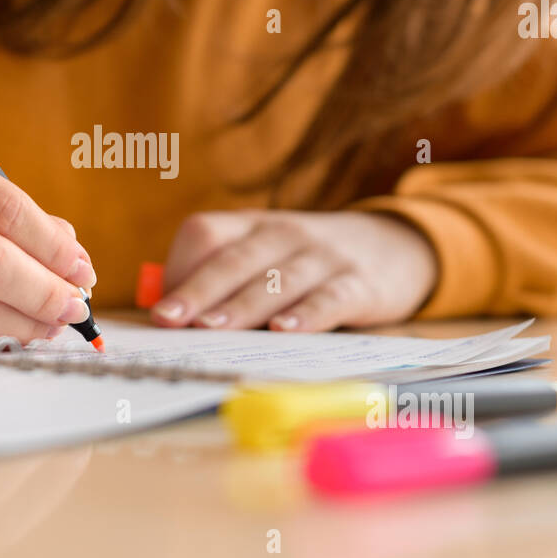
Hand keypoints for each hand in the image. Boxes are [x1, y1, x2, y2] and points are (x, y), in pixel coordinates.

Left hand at [150, 210, 436, 330]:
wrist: (396, 246)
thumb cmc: (309, 263)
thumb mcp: (268, 256)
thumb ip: (226, 281)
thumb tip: (173, 321)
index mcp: (252, 226)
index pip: (205, 232)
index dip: (180, 268)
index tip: (160, 310)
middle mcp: (284, 234)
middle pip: (234, 260)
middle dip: (198, 291)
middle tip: (169, 320)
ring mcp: (323, 257)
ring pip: (276, 280)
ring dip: (242, 305)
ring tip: (212, 327)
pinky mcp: (358, 283)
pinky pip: (329, 298)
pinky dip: (307, 315)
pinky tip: (285, 331)